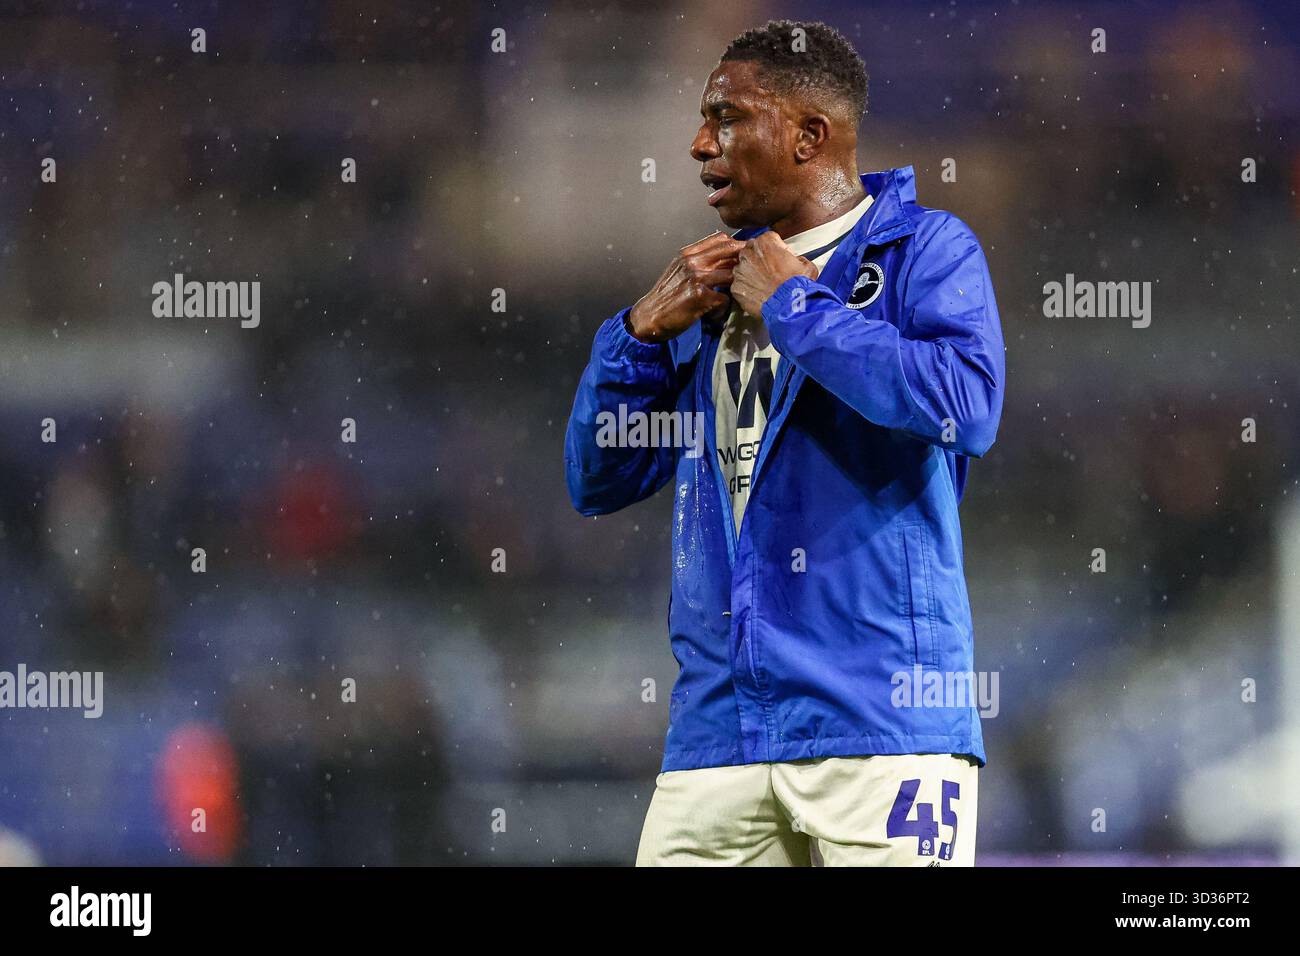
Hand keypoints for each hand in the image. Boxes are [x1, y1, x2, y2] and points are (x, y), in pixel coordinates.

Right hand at [627, 232, 743, 342]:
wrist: (649, 316)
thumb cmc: (666, 296)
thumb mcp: (678, 270)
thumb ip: (697, 260)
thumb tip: (723, 255)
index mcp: (688, 254)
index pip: (720, 239)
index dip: (736, 245)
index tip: (744, 256)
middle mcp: (692, 261)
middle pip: (730, 251)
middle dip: (743, 261)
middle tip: (748, 275)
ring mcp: (697, 277)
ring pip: (732, 274)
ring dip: (734, 287)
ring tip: (728, 297)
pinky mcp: (701, 296)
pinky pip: (725, 298)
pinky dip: (722, 308)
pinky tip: (714, 313)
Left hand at [729, 231, 818, 316]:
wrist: (788, 305)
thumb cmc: (797, 285)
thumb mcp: (807, 265)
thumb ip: (798, 258)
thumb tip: (797, 262)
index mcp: (766, 241)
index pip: (768, 239)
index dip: (776, 250)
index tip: (780, 258)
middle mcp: (749, 253)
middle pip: (751, 252)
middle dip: (759, 260)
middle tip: (770, 272)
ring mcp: (740, 270)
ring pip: (743, 268)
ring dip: (751, 274)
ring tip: (764, 285)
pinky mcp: (736, 287)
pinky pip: (739, 285)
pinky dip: (746, 289)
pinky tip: (758, 295)